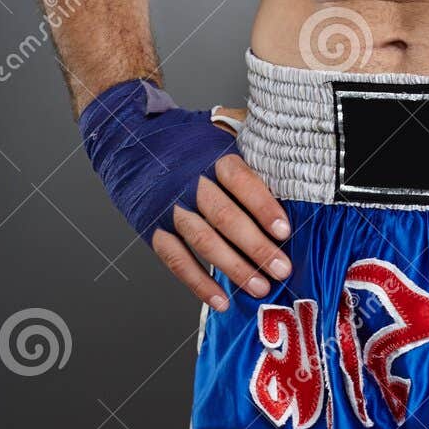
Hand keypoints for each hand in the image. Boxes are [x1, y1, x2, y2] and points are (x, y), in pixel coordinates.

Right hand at [150, 111, 290, 311]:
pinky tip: (221, 300)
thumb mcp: (221, 127)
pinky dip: (199, 283)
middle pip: (226, 218)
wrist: (131, 140)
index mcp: (213, 156)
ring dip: (233, 268)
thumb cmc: (188, 139)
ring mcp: (171, 207)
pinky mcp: (153, 228)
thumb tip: (297, 136)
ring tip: (260, 287)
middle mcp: (190, 183)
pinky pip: (177, 260)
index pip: (242, 182)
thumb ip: (254, 135)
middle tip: (282, 269)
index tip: (285, 231)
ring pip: (204, 242)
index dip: (263, 207)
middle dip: (256, 247)